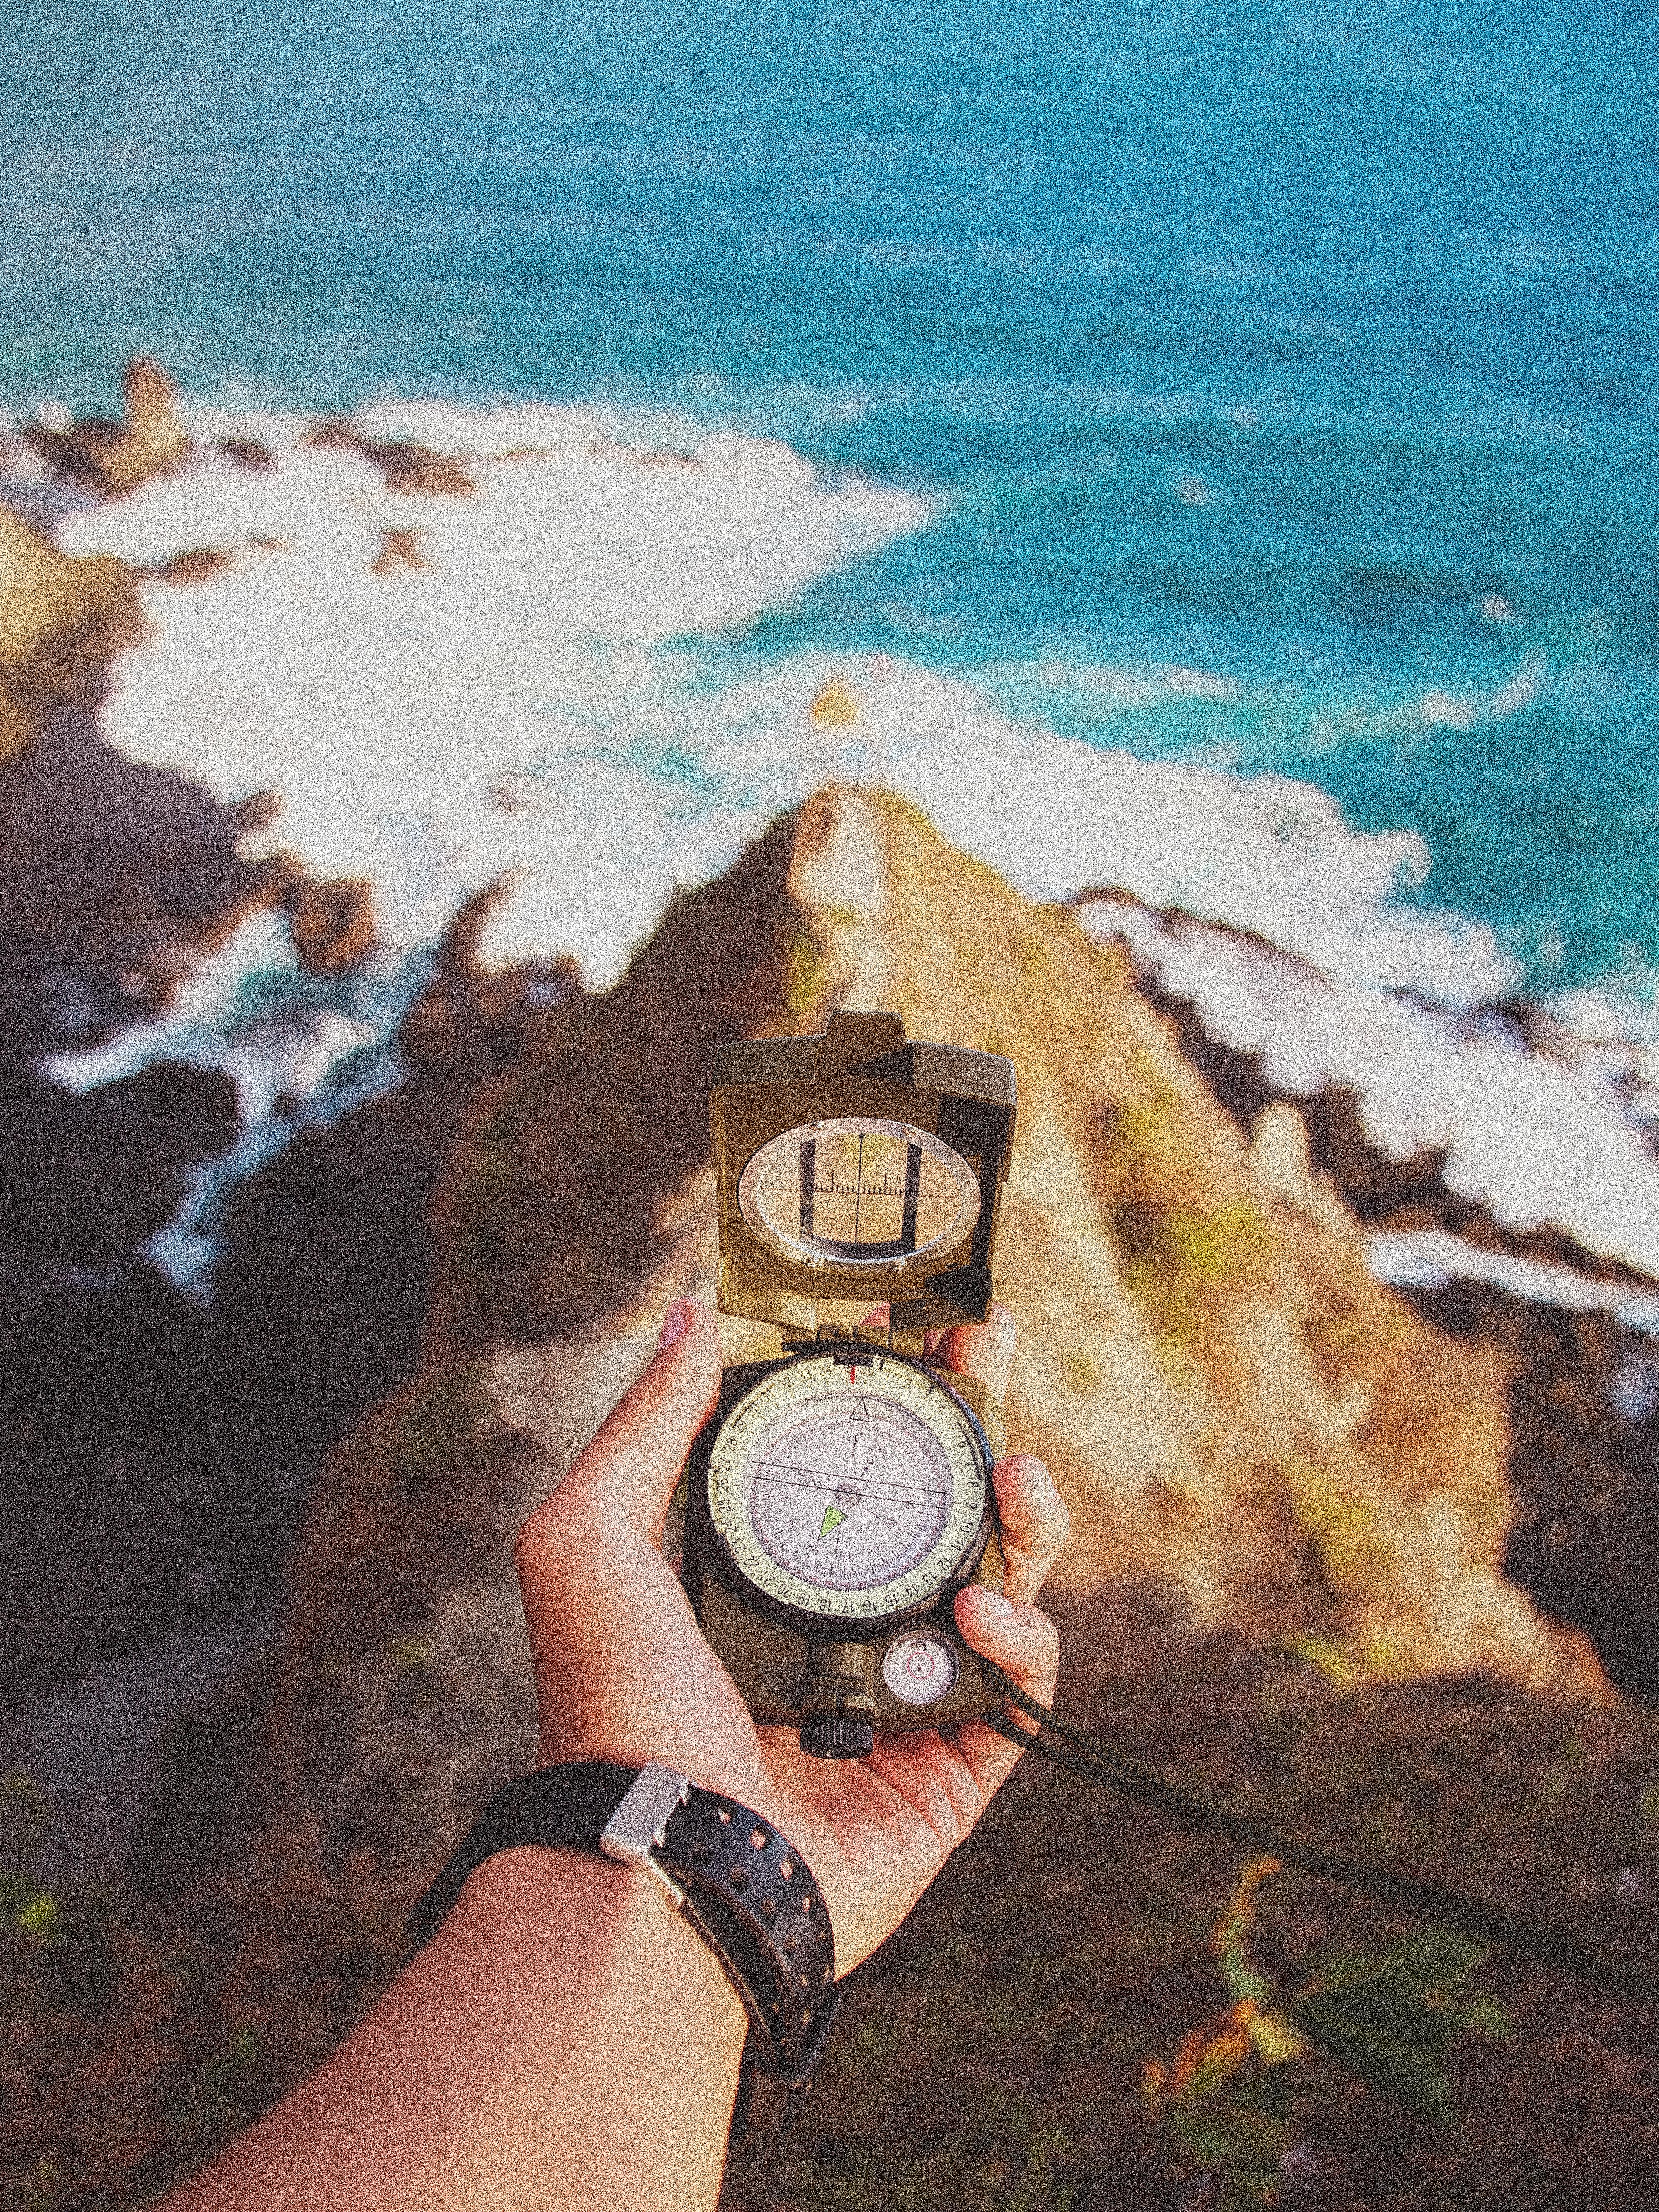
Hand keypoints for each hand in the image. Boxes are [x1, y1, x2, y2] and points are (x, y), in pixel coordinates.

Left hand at [514, 1299, 1068, 1973]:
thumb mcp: (590, 1536)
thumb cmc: (610, 1701)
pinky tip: (980, 1614)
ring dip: (1024, 1517)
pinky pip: (1022, 1691)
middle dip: (974, 1418)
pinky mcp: (949, 1774)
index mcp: (759, 1574)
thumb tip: (695, 1315)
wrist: (659, 1855)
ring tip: (1019, 1472)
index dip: (879, 1382)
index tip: (905, 1313)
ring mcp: (899, 1701)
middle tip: (995, 1343)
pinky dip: (1023, 1640)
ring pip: (1000, 1583)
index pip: (840, 1456)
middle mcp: (834, 1627)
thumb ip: (647, 1425)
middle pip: (935, 1502)